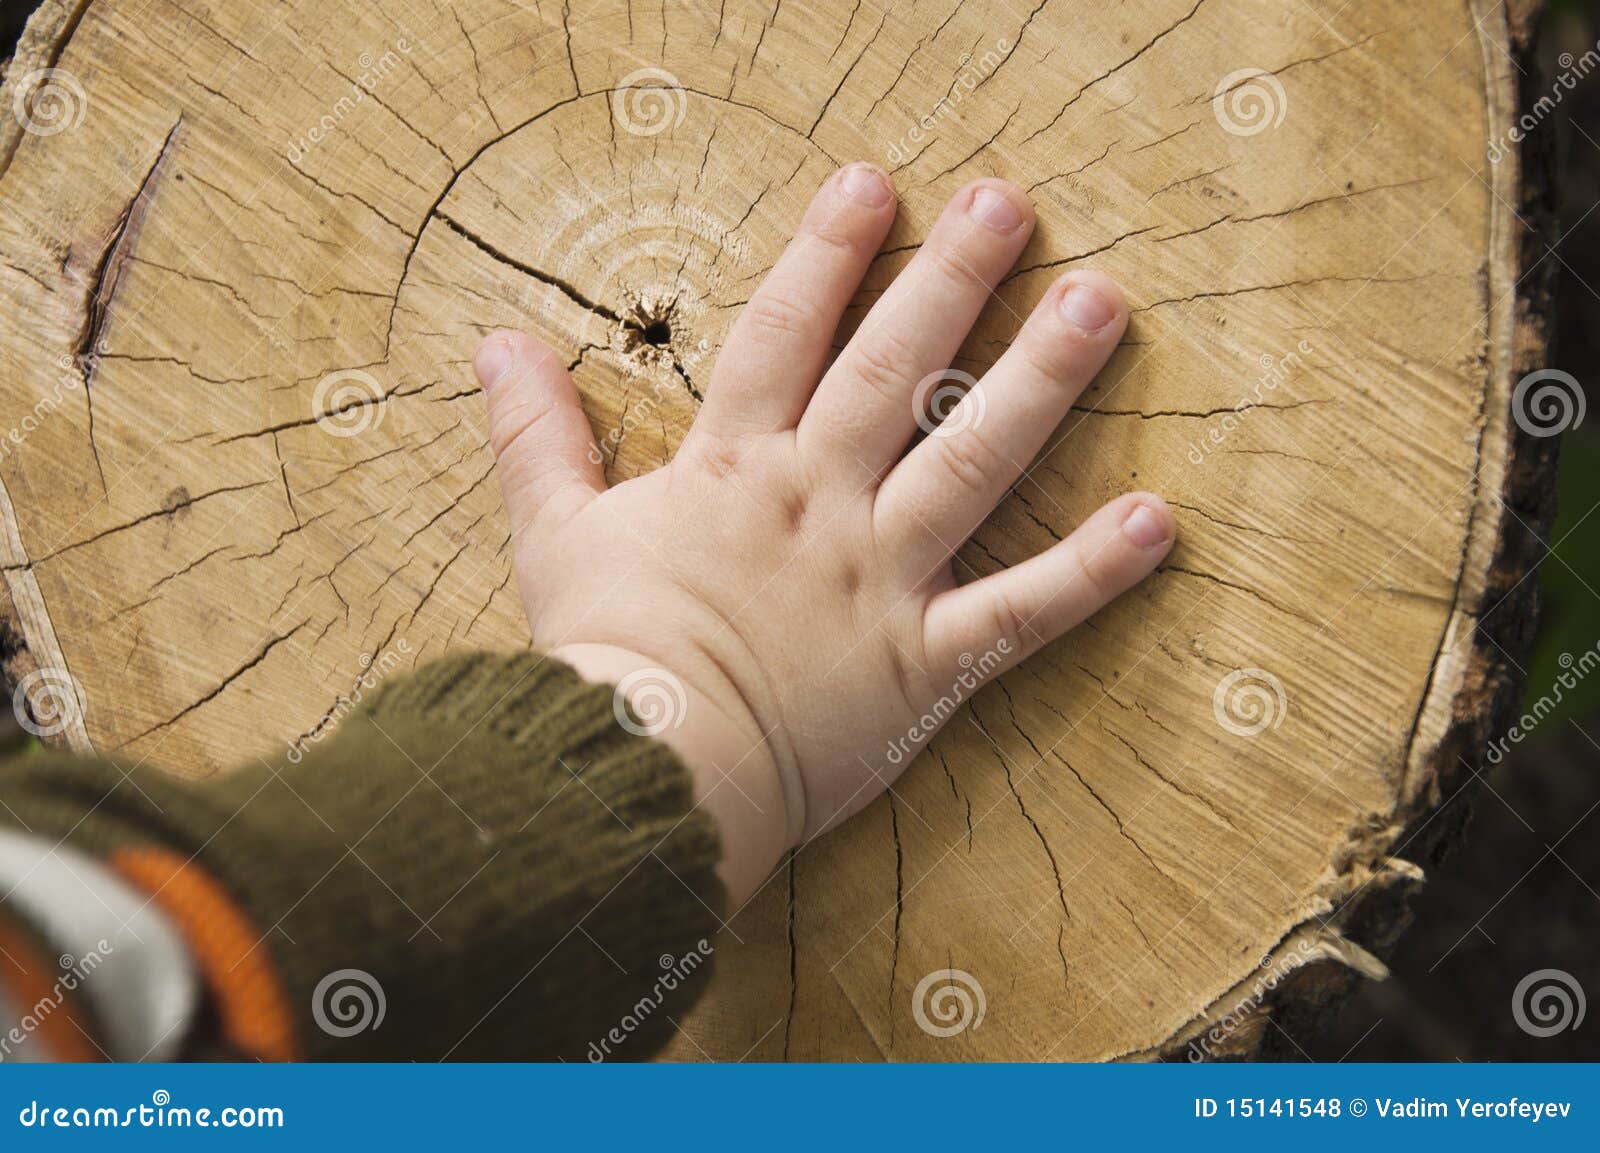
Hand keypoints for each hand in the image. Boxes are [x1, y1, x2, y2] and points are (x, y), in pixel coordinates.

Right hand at [472, 165, 1174, 902]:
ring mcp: (880, 581)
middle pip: (892, 371)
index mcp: (734, 470)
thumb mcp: (551, 535)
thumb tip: (494, 341)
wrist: (641, 777)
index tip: (873, 185)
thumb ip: (533, 434)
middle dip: (951, 279)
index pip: (784, 337)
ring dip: (1040, 380)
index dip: (826, 255)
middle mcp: (818, 505)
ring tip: (1099, 304)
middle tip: (1009, 202)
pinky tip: (1156, 519)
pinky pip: (1020, 614)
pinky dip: (1091, 572)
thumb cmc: (600, 657)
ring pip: (971, 462)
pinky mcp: (925, 665)